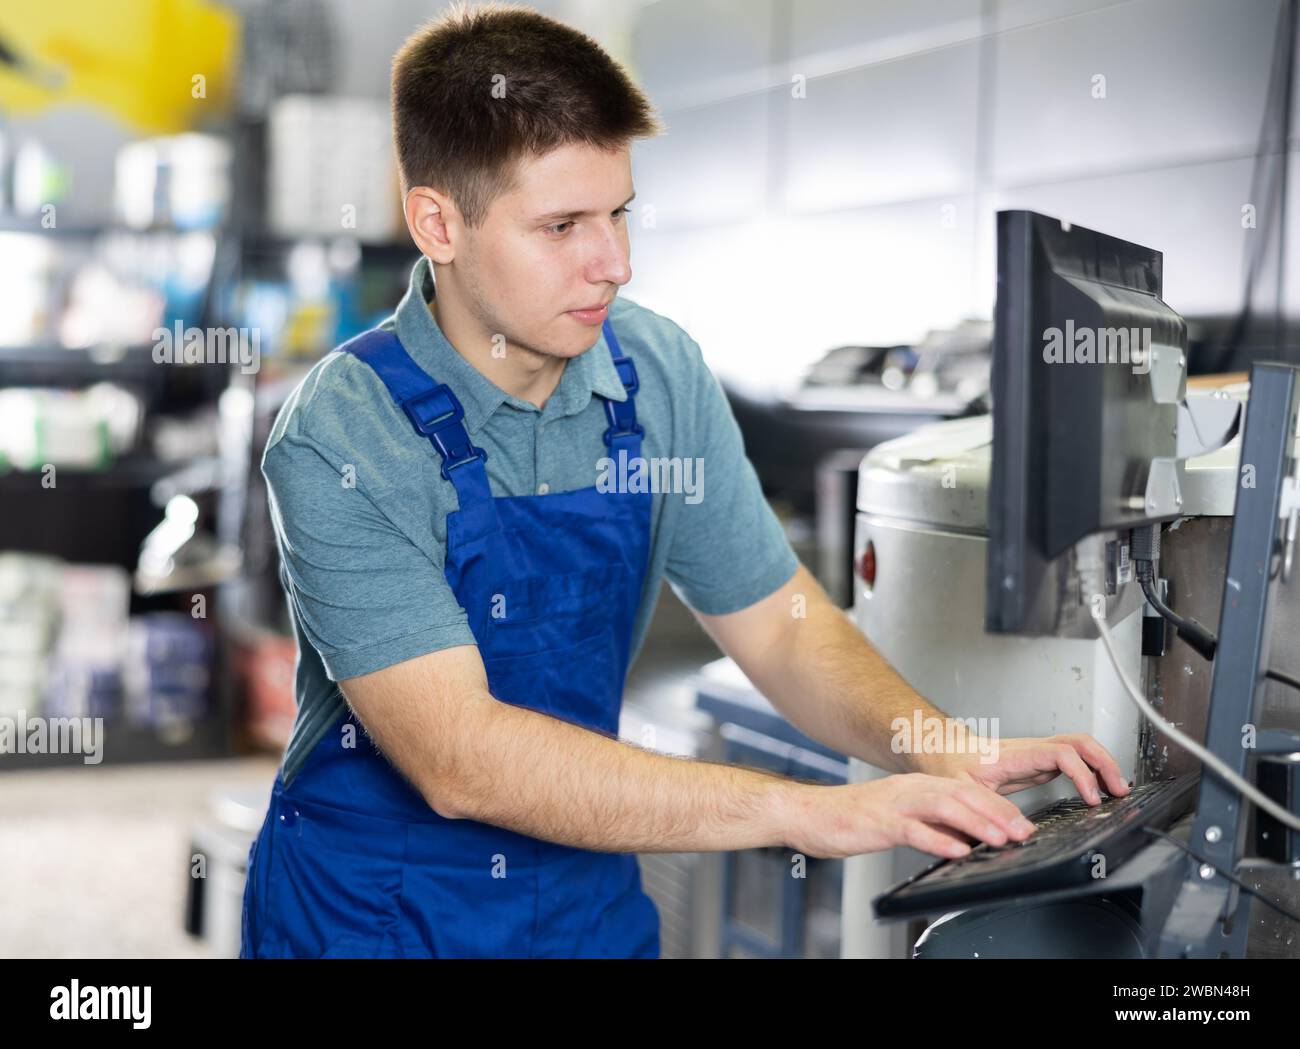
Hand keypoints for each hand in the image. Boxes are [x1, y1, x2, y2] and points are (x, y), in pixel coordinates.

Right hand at [784, 773, 1036, 859]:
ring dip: (976, 823)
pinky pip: (912, 830)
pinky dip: (938, 840)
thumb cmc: (850, 817)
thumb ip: (929, 823)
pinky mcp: (878, 823)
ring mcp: (893, 805)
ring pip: (943, 807)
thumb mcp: (897, 816)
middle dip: (997, 813)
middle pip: (961, 794)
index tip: (1022, 824)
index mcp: (915, 786)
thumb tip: (964, 836)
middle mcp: (908, 790)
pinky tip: (956, 850)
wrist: (808, 813)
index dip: (997, 807)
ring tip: (999, 839)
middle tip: (1022, 831)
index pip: (966, 790)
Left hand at [924, 732, 1130, 804]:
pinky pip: (1072, 759)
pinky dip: (1091, 770)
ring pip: (1079, 746)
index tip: (1093, 798)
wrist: (942, 750)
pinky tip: (1097, 789)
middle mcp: (1029, 749)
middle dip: (1105, 762)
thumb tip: (1011, 830)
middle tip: (1120, 791)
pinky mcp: (1038, 761)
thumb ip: (982, 807)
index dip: (1082, 773)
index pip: (1059, 753)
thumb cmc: (948, 765)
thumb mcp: (959, 789)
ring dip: (1102, 763)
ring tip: (1118, 790)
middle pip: (1078, 742)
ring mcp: (1036, 753)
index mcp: (1014, 755)